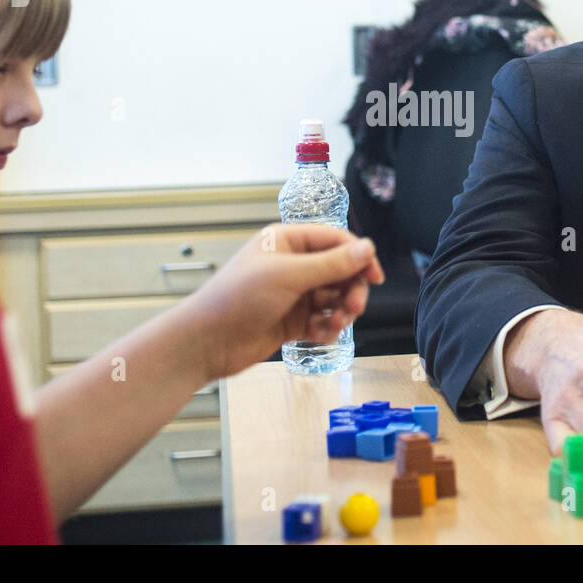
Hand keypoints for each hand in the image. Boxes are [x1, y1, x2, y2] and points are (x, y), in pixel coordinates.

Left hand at [189, 224, 384, 380]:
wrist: (206, 342)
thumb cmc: (238, 299)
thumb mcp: (289, 276)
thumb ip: (332, 264)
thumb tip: (367, 248)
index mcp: (287, 242)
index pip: (335, 240)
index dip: (358, 256)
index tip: (375, 276)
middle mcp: (291, 265)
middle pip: (339, 271)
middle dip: (351, 289)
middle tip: (355, 307)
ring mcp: (292, 294)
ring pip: (333, 297)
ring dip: (341, 311)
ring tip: (337, 323)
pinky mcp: (291, 320)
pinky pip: (321, 320)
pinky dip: (327, 328)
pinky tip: (321, 335)